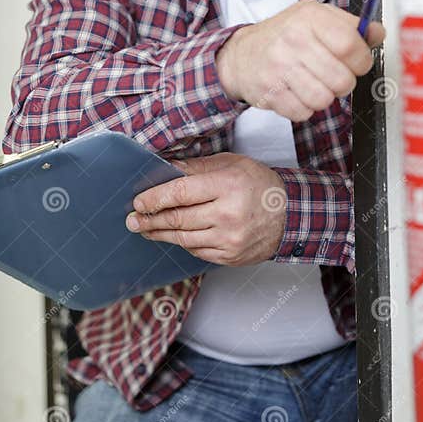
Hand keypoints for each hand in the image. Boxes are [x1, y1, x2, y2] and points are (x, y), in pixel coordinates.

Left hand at [125, 152, 286, 265]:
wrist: (290, 214)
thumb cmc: (259, 184)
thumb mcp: (231, 164)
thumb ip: (196, 168)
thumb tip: (165, 169)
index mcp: (227, 185)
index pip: (181, 192)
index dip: (155, 198)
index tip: (138, 201)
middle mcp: (227, 214)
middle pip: (178, 219)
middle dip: (149, 219)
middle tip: (132, 219)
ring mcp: (229, 239)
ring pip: (183, 238)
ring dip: (160, 234)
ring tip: (145, 229)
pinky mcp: (230, 257)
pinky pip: (197, 251)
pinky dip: (182, 242)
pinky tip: (172, 236)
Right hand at [216, 0, 385, 120]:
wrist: (241, 54)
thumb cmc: (284, 35)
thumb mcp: (315, 17)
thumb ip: (350, 25)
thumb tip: (377, 34)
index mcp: (309, 17)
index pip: (350, 44)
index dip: (362, 60)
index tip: (358, 62)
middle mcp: (292, 40)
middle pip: (342, 79)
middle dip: (345, 83)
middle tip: (335, 75)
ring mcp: (278, 68)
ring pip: (324, 100)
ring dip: (325, 97)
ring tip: (315, 84)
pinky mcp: (269, 93)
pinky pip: (303, 113)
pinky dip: (305, 108)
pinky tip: (297, 92)